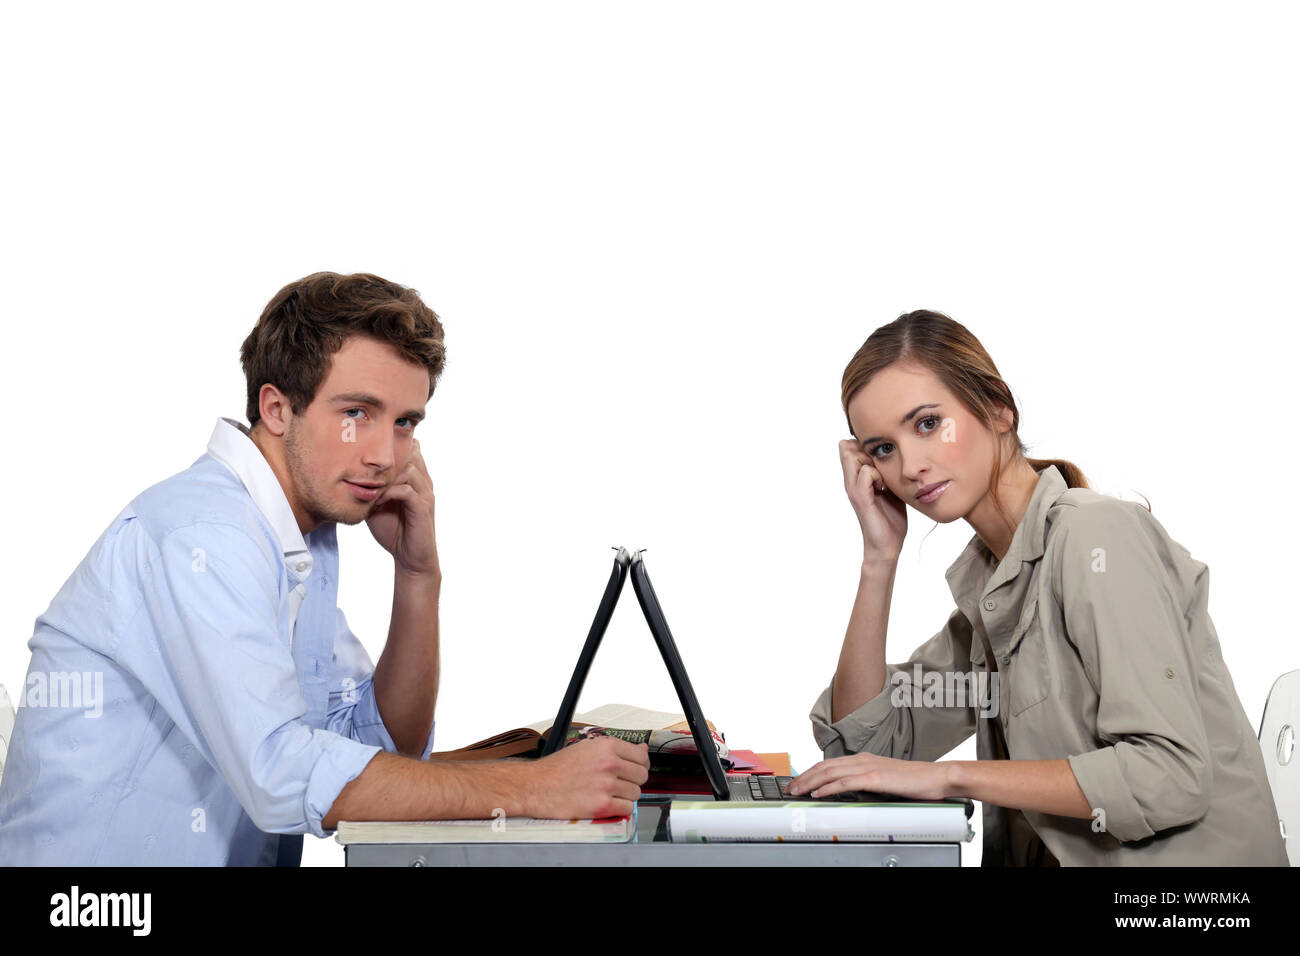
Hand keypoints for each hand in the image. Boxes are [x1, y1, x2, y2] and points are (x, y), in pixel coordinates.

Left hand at [366, 438, 438, 576]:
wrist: (410, 558)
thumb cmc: (393, 530)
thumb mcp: (376, 503)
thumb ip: (369, 486)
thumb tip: (346, 473)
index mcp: (415, 478)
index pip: (409, 447)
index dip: (390, 447)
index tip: (366, 454)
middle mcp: (423, 481)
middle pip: (409, 452)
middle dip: (385, 459)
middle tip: (364, 468)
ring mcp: (425, 494)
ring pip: (408, 468)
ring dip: (385, 476)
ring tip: (369, 487)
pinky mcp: (423, 508)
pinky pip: (406, 491)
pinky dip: (388, 493)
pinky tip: (377, 502)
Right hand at [525, 738, 650, 818]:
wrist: (536, 786)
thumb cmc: (558, 768)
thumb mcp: (587, 748)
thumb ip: (616, 749)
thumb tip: (642, 749)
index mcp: (606, 746)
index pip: (642, 756)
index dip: (639, 765)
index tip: (633, 769)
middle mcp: (608, 763)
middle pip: (642, 775)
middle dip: (632, 781)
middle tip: (618, 783)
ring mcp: (606, 785)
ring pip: (635, 793)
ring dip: (625, 796)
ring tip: (608, 793)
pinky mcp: (602, 805)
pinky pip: (627, 809)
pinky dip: (619, 809)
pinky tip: (607, 803)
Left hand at [787, 751, 951, 801]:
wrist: (936, 778)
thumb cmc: (914, 781)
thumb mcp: (884, 780)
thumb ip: (866, 783)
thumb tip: (848, 793)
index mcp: (864, 759)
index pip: (829, 764)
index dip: (810, 772)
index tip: (798, 782)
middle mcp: (863, 760)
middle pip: (824, 766)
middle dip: (804, 777)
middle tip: (789, 788)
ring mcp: (868, 767)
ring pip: (830, 773)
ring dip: (810, 782)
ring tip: (797, 791)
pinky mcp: (875, 778)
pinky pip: (845, 783)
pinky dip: (828, 788)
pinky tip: (818, 794)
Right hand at [839, 438, 906, 561]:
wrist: (887, 545)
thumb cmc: (890, 519)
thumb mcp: (891, 488)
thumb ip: (887, 472)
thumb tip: (898, 456)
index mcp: (857, 478)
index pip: (849, 446)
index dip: (863, 445)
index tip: (880, 459)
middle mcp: (851, 481)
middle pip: (847, 447)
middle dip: (866, 450)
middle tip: (881, 467)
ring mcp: (854, 489)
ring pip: (853, 456)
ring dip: (871, 461)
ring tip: (882, 477)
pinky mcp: (861, 498)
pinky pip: (866, 473)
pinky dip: (877, 475)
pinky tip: (883, 488)